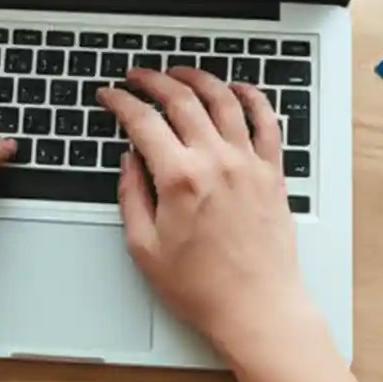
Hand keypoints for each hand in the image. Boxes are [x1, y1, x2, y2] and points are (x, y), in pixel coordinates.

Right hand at [100, 68, 356, 381]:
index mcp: (180, 179)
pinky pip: (266, 122)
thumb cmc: (202, 287)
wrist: (256, 309)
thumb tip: (129, 160)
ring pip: (224, 100)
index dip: (120, 102)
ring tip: (180, 72)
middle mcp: (216, 162)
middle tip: (137, 75)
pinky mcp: (272, 173)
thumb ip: (131, 195)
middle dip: (153, 80)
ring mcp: (248, 164)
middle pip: (182, 100)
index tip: (110, 96)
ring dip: (198, 78)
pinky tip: (238, 89)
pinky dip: (252, 98)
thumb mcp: (145, 246)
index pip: (143, 122)